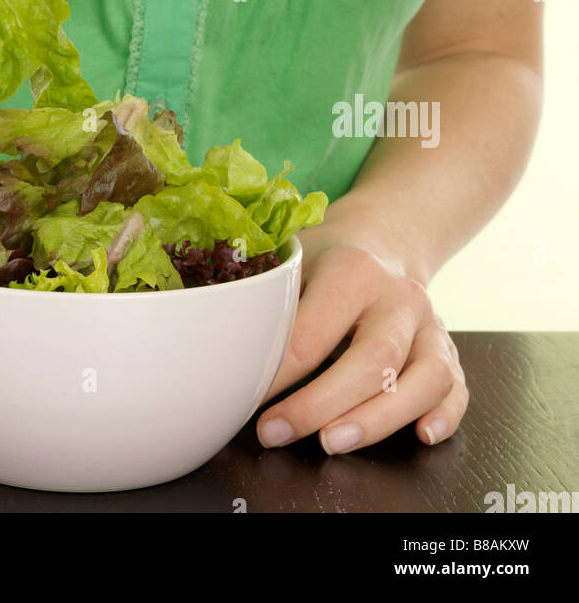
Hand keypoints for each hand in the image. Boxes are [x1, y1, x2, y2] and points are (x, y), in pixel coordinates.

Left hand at [254, 217, 468, 454]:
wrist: (383, 239)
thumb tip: (227, 347)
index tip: (245, 399)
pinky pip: (456, 387)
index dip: (276, 375)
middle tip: (276, 433)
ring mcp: (430, 324)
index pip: (312, 333)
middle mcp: (398, 297)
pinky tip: (420, 436)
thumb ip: (270, 299)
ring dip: (379, 420)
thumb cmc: (326, 258)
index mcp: (352, 270)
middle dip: (321, 406)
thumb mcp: (293, 259)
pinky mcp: (448, 348)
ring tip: (332, 443)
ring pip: (425, 378)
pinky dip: (445, 416)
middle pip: (372, 361)